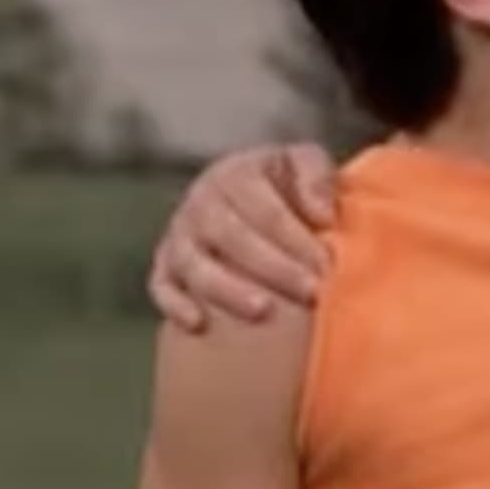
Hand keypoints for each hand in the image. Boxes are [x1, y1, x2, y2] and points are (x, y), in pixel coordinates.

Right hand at [148, 144, 336, 331]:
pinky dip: (175, 305)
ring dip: (227, 290)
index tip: (328, 265)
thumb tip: (323, 216)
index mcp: (235, 174)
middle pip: (230, 236)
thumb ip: (317, 178)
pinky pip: (161, 286)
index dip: (297, 239)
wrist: (255, 198)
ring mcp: (179, 236)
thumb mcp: (305, 163)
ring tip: (264, 311)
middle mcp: (201, 203)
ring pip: (193, 264)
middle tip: (312, 293)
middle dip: (273, 267)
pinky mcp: (165, 266)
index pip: (265, 210)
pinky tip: (199, 325)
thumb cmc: (286, 184)